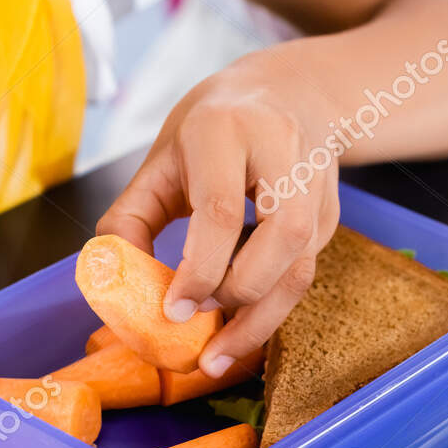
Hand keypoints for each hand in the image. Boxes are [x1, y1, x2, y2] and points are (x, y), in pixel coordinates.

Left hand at [96, 54, 341, 377]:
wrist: (292, 92)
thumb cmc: (216, 126)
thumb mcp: (162, 156)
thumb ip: (131, 216)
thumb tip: (115, 276)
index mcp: (227, 129)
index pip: (223, 211)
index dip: (199, 269)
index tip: (173, 309)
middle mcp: (283, 151)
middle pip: (282, 239)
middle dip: (237, 296)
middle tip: (195, 327)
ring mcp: (317, 183)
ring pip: (303, 264)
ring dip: (261, 319)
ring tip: (218, 355)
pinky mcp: (333, 213)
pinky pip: (305, 271)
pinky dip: (271, 307)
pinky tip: (239, 327)